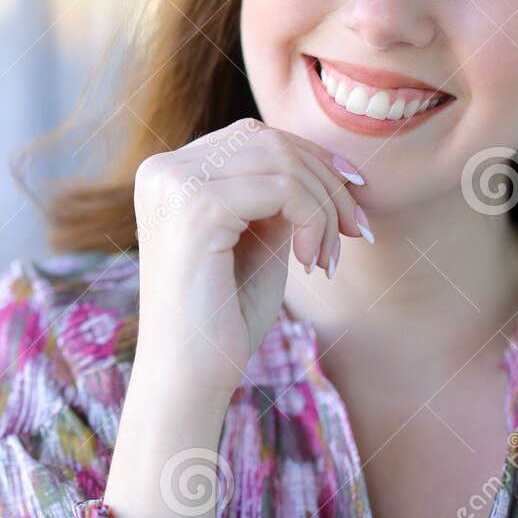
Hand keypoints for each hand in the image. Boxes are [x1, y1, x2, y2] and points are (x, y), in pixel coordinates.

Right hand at [130, 117, 366, 395]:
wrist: (189, 379)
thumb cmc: (224, 317)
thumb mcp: (256, 240)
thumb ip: (276, 196)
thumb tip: (327, 161)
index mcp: (168, 173)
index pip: (253, 138)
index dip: (311, 160)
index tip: (352, 201)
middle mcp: (162, 170)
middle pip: (268, 141)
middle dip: (326, 181)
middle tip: (354, 232)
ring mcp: (174, 185)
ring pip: (280, 160)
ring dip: (324, 205)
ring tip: (330, 257)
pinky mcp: (195, 207)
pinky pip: (282, 188)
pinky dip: (313, 220)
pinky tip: (311, 263)